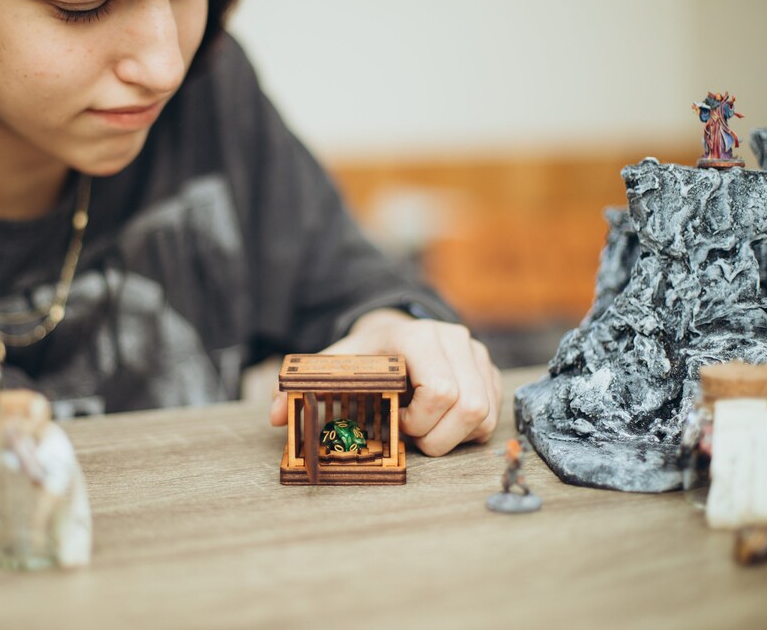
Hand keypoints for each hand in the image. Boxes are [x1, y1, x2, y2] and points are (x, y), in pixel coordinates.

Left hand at [269, 309, 501, 455]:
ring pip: (483, 416)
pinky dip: (465, 432)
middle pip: (467, 408)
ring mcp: (477, 355)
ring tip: (422, 427)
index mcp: (417, 336)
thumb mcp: (334, 363)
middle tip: (408, 433)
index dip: (419, 420)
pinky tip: (439, 423)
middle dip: (435, 436)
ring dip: (452, 436)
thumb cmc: (366, 353)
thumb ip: (303, 386)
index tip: (395, 422)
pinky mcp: (489, 372)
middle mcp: (453, 339)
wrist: (394, 331)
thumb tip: (275, 413)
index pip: (441, 389)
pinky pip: (491, 417)